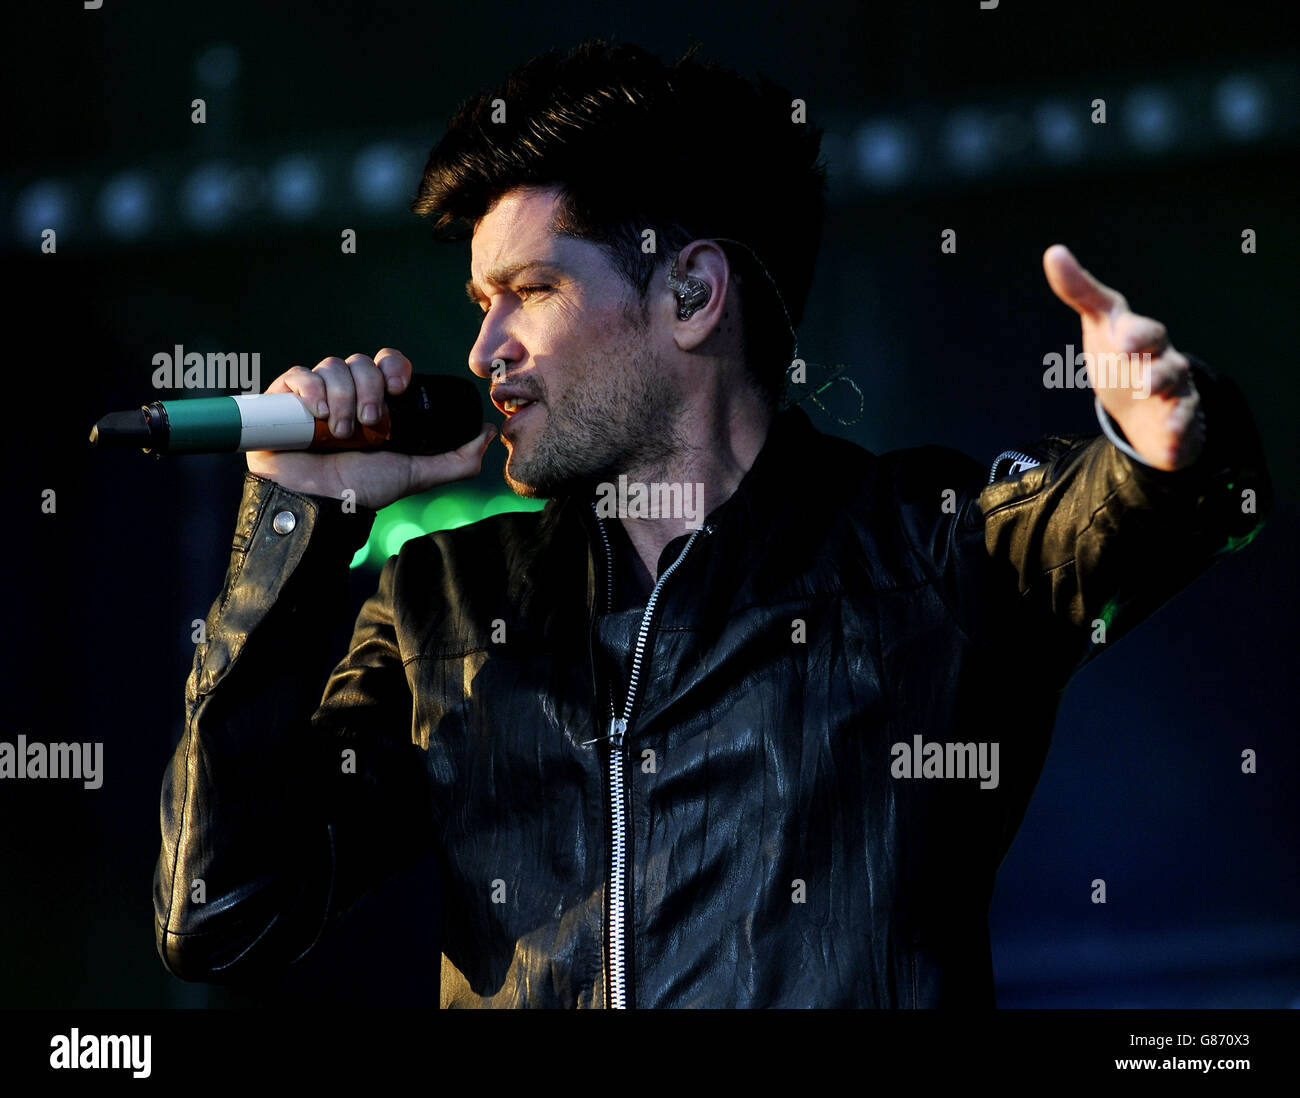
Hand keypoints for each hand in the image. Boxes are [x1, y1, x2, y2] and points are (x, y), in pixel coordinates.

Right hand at [246, 348, 495, 509]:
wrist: (321, 509)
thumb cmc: (363, 491)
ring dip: (343, 396)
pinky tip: (317, 413)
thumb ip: (457, 459)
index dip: (394, 367)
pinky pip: (298, 375)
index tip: (399, 390)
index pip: (387, 363)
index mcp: (376, 403)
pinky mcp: (282, 401)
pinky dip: (311, 388)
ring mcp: (314, 396)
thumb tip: (489, 432)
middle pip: (361, 362)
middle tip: (371, 423)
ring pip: (333, 366)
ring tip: (343, 433)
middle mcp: (346, 394)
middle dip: (371, 389)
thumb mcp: (417, 474)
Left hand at [1042, 244, 1203, 470]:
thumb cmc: (1120, 354)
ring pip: (1172, 379)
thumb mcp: (1100, 323)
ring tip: (1147, 387)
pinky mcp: (1180, 415)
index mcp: (1135, 332)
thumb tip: (1054, 251)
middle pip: (1158, 345)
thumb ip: (1080, 291)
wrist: (1146, 403)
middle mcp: (1159, 352)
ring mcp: (1172, 383)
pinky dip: (1176, 430)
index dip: (1128, 328)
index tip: (1118, 334)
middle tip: (1128, 350)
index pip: (1131, 322)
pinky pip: (1182, 422)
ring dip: (1160, 381)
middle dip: (1145, 346)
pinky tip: (1168, 441)